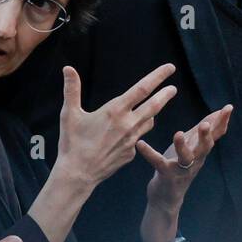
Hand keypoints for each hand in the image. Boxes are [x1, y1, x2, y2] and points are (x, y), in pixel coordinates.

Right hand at [53, 63, 177, 189]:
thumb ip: (72, 90)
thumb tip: (68, 68)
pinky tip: (128, 133)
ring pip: (149, 122)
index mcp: (115, 111)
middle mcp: (128, 124)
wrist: (79, 174)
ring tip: (153, 108)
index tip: (170, 68)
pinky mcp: (131, 154)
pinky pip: (138, 138)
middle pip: (154, 106)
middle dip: (165, 95)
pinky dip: (137, 132)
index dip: (157, 77)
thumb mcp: (69, 114)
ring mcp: (132, 141)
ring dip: (152, 113)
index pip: (142, 89)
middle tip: (173, 88)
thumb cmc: (72, 143)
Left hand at [139, 104, 232, 211]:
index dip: (223, 122)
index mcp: (201, 151)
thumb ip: (203, 132)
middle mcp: (195, 160)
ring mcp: (181, 169)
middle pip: (205, 148)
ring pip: (186, 158)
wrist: (167, 197)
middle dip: (206, 136)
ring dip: (183, 146)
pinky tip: (141, 144)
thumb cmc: (180, 167)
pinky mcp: (166, 175)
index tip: (229, 107)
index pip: (216, 135)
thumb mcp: (193, 147)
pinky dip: (149, 153)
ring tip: (178, 134)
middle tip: (205, 125)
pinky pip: (158, 163)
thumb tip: (218, 113)